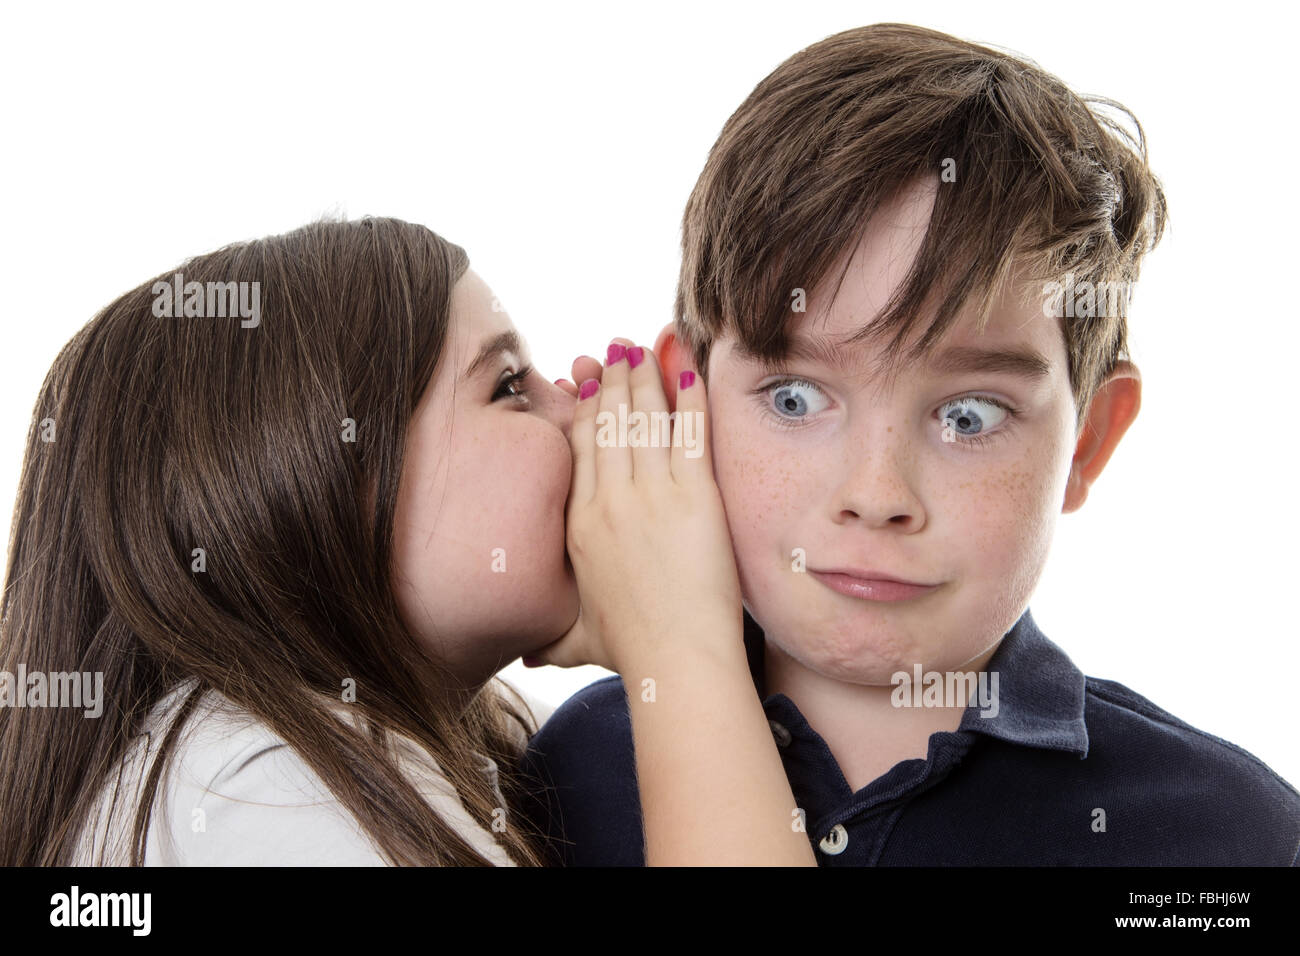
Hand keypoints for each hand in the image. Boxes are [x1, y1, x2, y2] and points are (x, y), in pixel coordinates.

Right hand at [529, 340, 741, 672]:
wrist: (674, 662)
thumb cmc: (631, 653)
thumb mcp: (574, 641)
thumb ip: (548, 641)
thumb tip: (526, 659)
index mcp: (579, 523)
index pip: (580, 447)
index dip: (586, 407)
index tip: (590, 380)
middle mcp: (609, 502)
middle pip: (607, 423)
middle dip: (612, 378)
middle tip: (618, 348)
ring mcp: (651, 497)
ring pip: (643, 419)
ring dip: (644, 376)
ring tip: (645, 347)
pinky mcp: (694, 499)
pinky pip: (689, 433)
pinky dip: (689, 397)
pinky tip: (689, 368)